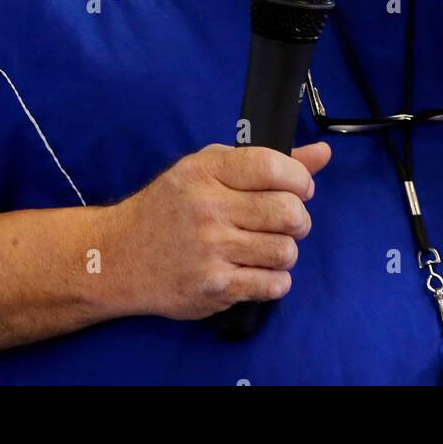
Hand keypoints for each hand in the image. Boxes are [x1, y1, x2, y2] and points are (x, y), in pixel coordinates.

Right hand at [100, 141, 331, 320]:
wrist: (120, 255)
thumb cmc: (169, 207)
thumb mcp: (207, 170)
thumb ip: (265, 162)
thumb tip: (322, 155)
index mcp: (206, 172)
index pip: (272, 167)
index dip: (300, 179)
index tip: (301, 188)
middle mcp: (208, 209)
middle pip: (288, 212)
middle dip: (299, 218)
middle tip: (286, 221)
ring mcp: (211, 251)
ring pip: (286, 251)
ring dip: (285, 250)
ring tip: (265, 246)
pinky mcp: (214, 288)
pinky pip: (273, 285)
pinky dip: (275, 279)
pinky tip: (256, 270)